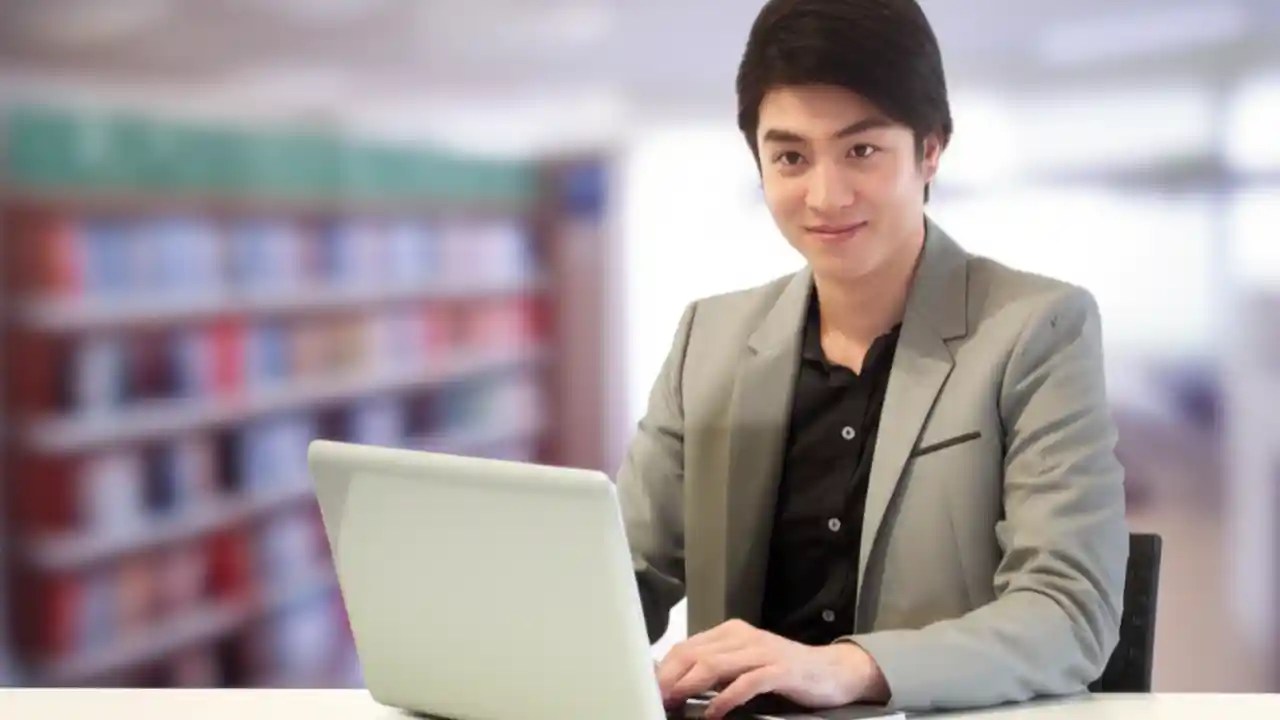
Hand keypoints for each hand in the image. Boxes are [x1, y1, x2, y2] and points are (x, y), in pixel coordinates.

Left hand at [654, 619, 887, 718]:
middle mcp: (742, 637)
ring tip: (673, 703)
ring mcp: (762, 652)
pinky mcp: (780, 670)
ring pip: (714, 664)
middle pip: (694, 654)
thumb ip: (715, 670)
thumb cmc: (783, 671)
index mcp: (730, 632)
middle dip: (669, 678)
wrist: (832, 671)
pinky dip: (726, 699)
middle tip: (654, 699)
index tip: (646, 689)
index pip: (686, 647)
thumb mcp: (744, 664)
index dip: (663, 669)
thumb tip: (676, 685)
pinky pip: (746, 682)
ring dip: (689, 686)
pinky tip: (713, 714)